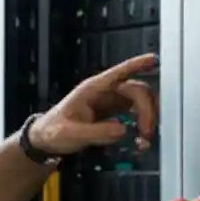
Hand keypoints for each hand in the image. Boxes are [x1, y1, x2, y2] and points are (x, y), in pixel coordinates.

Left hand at [29, 53, 158, 155]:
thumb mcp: (69, 133)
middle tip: (146, 131)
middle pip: (137, 91)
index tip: (153, 60)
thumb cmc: (52, 131)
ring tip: (144, 138)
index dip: (137, 65)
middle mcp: (105, 92)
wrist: (46, 140)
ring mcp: (111, 102)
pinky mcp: (114, 113)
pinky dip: (141, 125)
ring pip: (140, 102)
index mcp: (92, 89)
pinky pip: (135, 114)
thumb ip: (95, 132)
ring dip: (147, 118)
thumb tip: (122, 130)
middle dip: (147, 110)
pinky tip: (139, 140)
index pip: (118, 73)